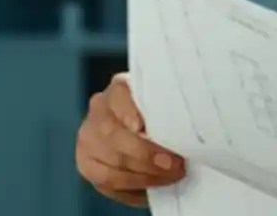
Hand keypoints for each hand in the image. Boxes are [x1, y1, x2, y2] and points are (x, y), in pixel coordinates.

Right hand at [75, 72, 186, 205]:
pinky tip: (154, 185)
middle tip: (174, 164)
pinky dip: (134, 187)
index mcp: (118, 89)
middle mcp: (98, 112)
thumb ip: (169, 108)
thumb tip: (188, 126)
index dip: (128, 111)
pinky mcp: (88, 165)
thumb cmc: (162, 113)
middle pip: (111, 134)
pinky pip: (107, 182)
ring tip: (170, 176)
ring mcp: (89, 140)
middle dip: (145, 153)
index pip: (119, 95)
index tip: (142, 127)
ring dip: (143, 175)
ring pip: (110, 162)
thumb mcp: (165, 103)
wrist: (143, 130)